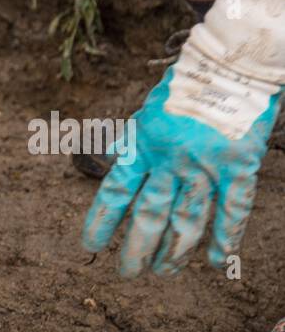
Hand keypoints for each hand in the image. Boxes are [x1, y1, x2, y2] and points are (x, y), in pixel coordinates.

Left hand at [82, 0, 284, 276]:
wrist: (232, 58)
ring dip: (174, 251)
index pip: (114, 194)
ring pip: (187, 220)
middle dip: (137, 249)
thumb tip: (118, 171)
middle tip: (127, 273)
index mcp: (142, 145)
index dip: (101, 223)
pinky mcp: (239, 164)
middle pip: (149, 216)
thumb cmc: (186, 85)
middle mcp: (171, 160)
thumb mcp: (147, 114)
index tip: (91, 248)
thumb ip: (135, 145)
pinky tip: (217, 258)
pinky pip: (232, 207)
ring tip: (164, 271)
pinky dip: (226, 234)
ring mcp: (206, 164)